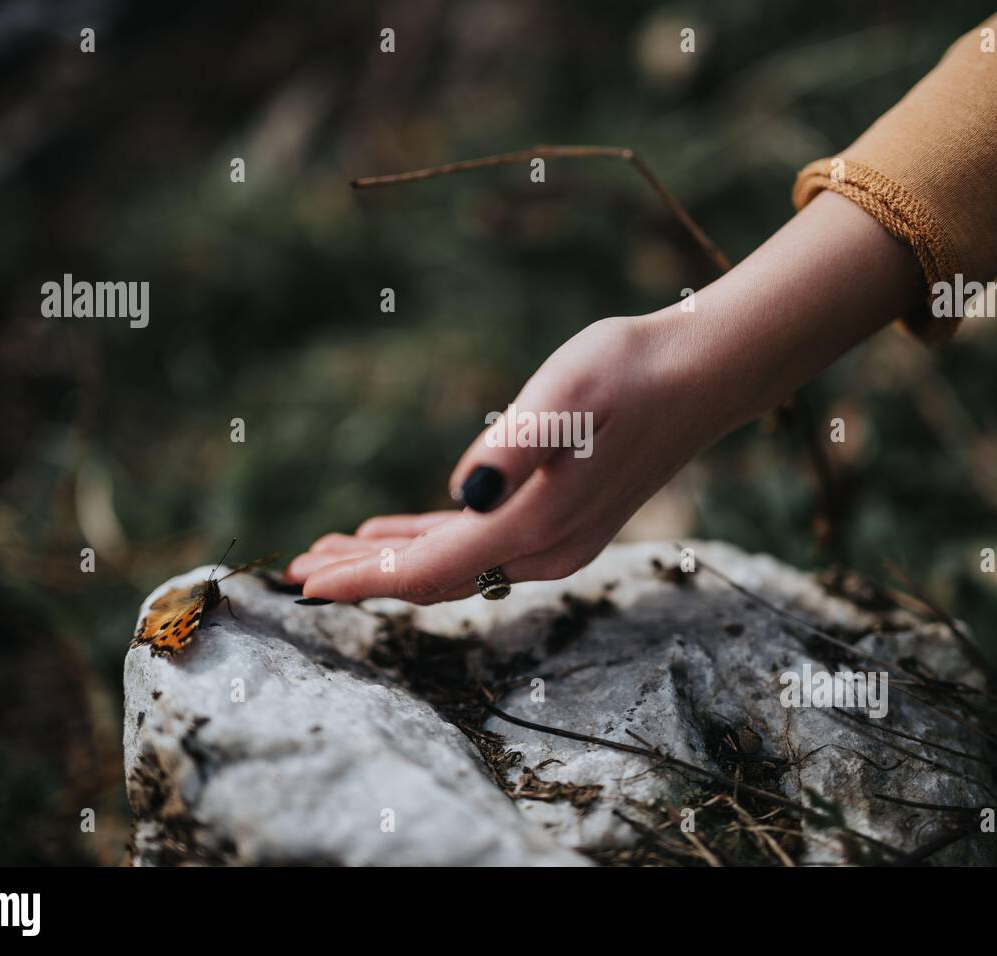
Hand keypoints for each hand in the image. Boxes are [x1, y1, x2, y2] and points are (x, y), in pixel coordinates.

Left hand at [285, 192, 921, 603]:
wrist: (700, 374)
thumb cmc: (630, 371)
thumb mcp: (566, 394)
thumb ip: (512, 448)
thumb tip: (461, 493)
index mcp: (536, 524)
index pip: (428, 569)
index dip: (361, 578)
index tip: (302, 584)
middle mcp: (544, 549)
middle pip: (434, 577)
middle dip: (364, 575)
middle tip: (297, 571)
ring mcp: (556, 542)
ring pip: (454, 564)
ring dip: (391, 560)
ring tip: (332, 553)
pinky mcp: (561, 522)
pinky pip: (479, 546)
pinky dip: (431, 542)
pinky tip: (396, 530)